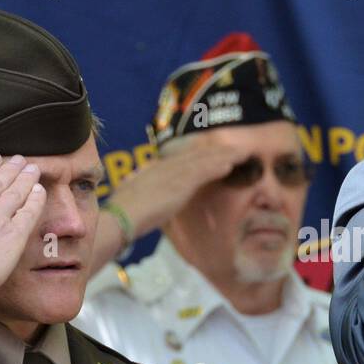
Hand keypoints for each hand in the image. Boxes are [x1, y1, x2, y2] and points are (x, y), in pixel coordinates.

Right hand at [108, 134, 251, 236]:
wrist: (121, 216)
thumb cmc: (122, 212)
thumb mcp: (132, 197)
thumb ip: (141, 193)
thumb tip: (139, 194)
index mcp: (154, 170)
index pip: (182, 158)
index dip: (199, 153)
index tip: (213, 150)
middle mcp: (165, 167)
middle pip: (196, 155)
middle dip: (216, 150)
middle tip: (236, 147)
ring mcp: (173, 173)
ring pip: (203, 160)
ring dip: (223, 155)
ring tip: (241, 152)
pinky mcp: (180, 183)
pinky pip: (203, 171)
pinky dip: (217, 166)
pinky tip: (230, 164)